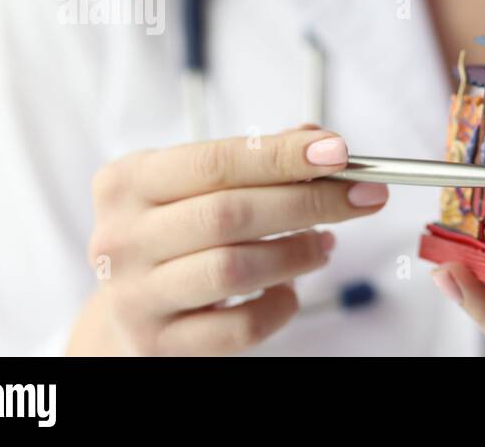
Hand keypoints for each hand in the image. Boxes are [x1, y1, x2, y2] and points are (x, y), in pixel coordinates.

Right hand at [68, 126, 388, 355]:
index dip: (282, 156)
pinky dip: (281, 305)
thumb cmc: (174, 235)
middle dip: (309, 202)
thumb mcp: (195, 187)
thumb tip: (320, 141)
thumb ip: (255, 159)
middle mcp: (122, 238)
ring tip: (323, 244)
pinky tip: (289, 289)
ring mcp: (136, 295)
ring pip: (235, 269)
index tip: (339, 152)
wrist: (128, 309)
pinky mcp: (161, 342)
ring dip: (298, 253)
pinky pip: (242, 326)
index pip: (215, 163)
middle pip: (230, 214)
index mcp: (127, 183)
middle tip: (362, 197)